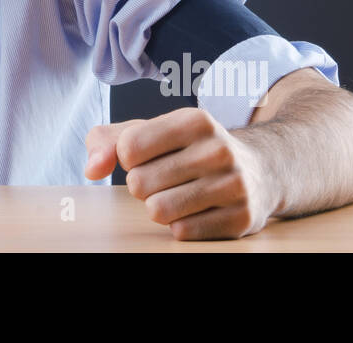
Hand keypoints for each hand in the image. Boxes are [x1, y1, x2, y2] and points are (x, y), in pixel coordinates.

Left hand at [84, 107, 279, 239]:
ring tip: (180, 194)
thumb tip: (91, 169)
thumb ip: (108, 141)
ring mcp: (233, 184)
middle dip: (143, 185)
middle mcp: (218, 149)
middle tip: (167, 178)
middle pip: (139, 183)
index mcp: (194, 120)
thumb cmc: (190, 149)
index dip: (128, 158)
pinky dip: (181, 225)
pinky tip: (198, 210)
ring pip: (158, 210)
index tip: (148, 155)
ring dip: (159, 207)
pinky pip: (182, 232)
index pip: (128, 148)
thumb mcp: (152, 132)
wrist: (260, 171)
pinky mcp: (241, 218)